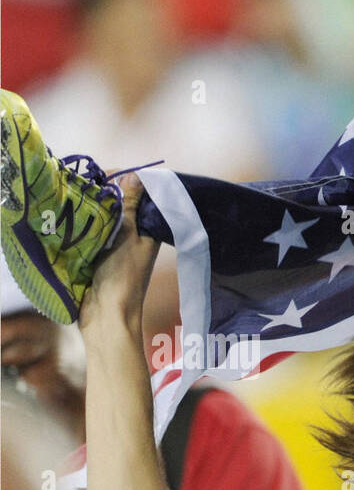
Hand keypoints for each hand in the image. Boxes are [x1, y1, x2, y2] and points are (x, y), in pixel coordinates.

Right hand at [76, 175, 160, 333]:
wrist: (107, 315)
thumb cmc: (123, 278)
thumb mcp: (128, 238)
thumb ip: (131, 208)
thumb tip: (136, 177)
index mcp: (147, 231)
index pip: (138, 196)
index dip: (123, 181)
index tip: (104, 174)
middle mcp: (132, 236)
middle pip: (117, 204)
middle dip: (102, 192)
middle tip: (84, 183)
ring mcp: (112, 245)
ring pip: (101, 216)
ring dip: (90, 207)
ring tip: (75, 194)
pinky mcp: (95, 254)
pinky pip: (89, 231)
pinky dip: (82, 222)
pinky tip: (70, 212)